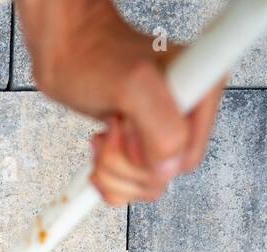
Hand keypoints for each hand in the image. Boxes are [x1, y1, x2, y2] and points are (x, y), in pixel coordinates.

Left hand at [16, 0, 223, 204]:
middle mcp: (186, 114)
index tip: (131, 124)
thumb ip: (163, 128)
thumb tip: (169, 167)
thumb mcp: (134, 87)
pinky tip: (101, 146)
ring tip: (105, 132)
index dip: (151, 155)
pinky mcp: (139, 142)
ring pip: (144, 183)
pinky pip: (130, 184)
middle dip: (126, 162)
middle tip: (114, 126)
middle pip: (162, 176)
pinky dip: (107, 176)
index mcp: (201, 95)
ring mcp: (162, 130)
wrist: (65, 51)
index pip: (186, 160)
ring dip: (112, 168)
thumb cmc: (92, 57)